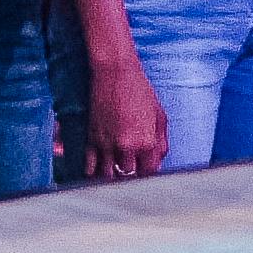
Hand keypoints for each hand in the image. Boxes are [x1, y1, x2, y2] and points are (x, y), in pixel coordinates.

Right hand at [83, 57, 168, 180]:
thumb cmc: (140, 92)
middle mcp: (128, 146)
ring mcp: (108, 142)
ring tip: (113, 178)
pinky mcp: (92, 136)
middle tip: (130, 177)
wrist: (115, 73)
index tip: (145, 176)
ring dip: (111, 177)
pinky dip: (92, 171)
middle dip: (130, 176)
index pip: (149, 172)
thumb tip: (158, 161)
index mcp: (148, 142)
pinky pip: (90, 163)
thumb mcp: (160, 117)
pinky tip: (94, 174)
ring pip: (109, 173)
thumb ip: (161, 142)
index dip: (147, 176)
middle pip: (129, 175)